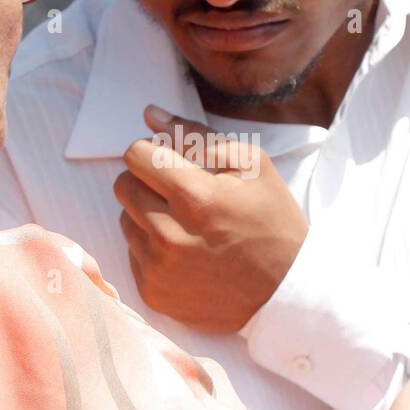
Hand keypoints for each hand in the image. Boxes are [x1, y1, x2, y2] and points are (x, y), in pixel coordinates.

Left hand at [113, 107, 307, 332]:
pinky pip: (132, 254)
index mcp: (194, 197)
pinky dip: (152, 248)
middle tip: (182, 195)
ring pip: (125, 220)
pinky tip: (185, 252)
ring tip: (187, 225)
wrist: (286, 292)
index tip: (173, 164)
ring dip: (148, 215)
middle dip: (148, 182)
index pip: (136, 155)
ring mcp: (159, 269)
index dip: (154, 153)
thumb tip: (150, 115)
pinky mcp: (153, 293)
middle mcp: (169, 235)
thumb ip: (196, 136)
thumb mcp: (250, 166)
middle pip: (123, 186)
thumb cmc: (271, 222)